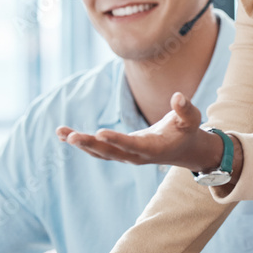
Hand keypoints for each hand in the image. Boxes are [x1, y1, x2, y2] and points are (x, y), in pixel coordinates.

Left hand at [56, 92, 221, 171]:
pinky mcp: (120, 152)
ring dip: (81, 143)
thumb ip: (185, 109)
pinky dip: (82, 143)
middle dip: (90, 145)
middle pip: (110, 153)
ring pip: (100, 152)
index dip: (117, 140)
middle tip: (70, 137)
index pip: (133, 145)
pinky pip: (98, 150)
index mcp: (153, 149)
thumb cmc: (187, 131)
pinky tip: (63, 136)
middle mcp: (137, 156)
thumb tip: (177, 96)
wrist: (183, 149)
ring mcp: (126, 156)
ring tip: (61, 132)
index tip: (100, 133)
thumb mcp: (192, 119)